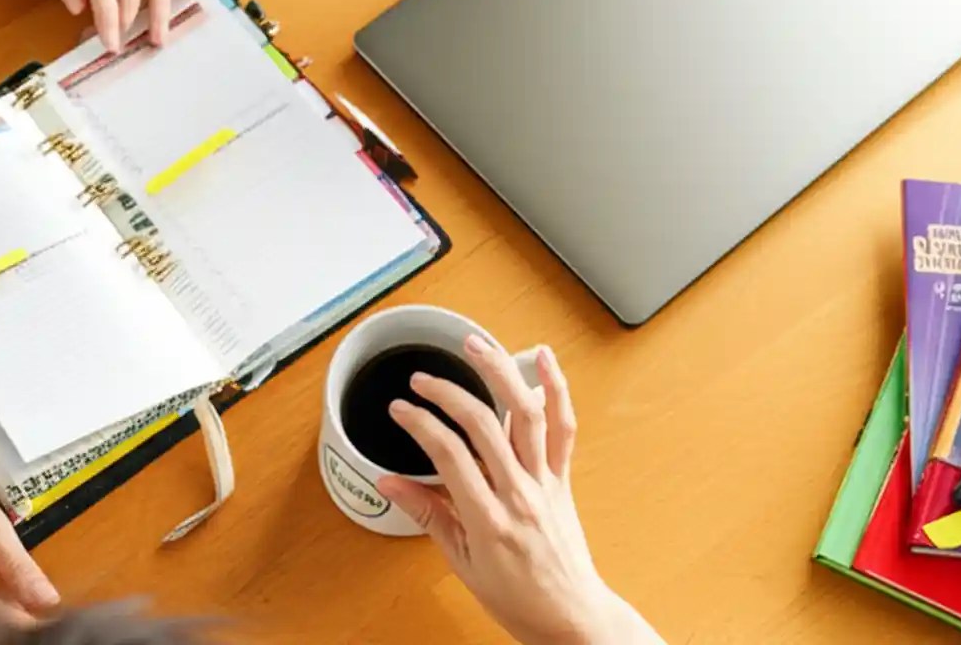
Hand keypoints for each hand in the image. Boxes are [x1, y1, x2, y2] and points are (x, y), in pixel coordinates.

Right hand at [378, 336, 663, 644]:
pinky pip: (563, 426)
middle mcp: (520, 493)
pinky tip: (544, 358)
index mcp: (488, 519)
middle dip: (447, 392)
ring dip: (501, 373)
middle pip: (482, 424)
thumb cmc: (518, 598)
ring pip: (527, 413)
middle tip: (423, 379)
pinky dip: (557, 388)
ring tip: (477, 345)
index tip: (400, 409)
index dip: (420, 423)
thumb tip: (390, 484)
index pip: (448, 455)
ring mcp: (545, 481)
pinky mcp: (563, 476)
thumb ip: (427, 515)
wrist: (570, 615)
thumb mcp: (460, 563)